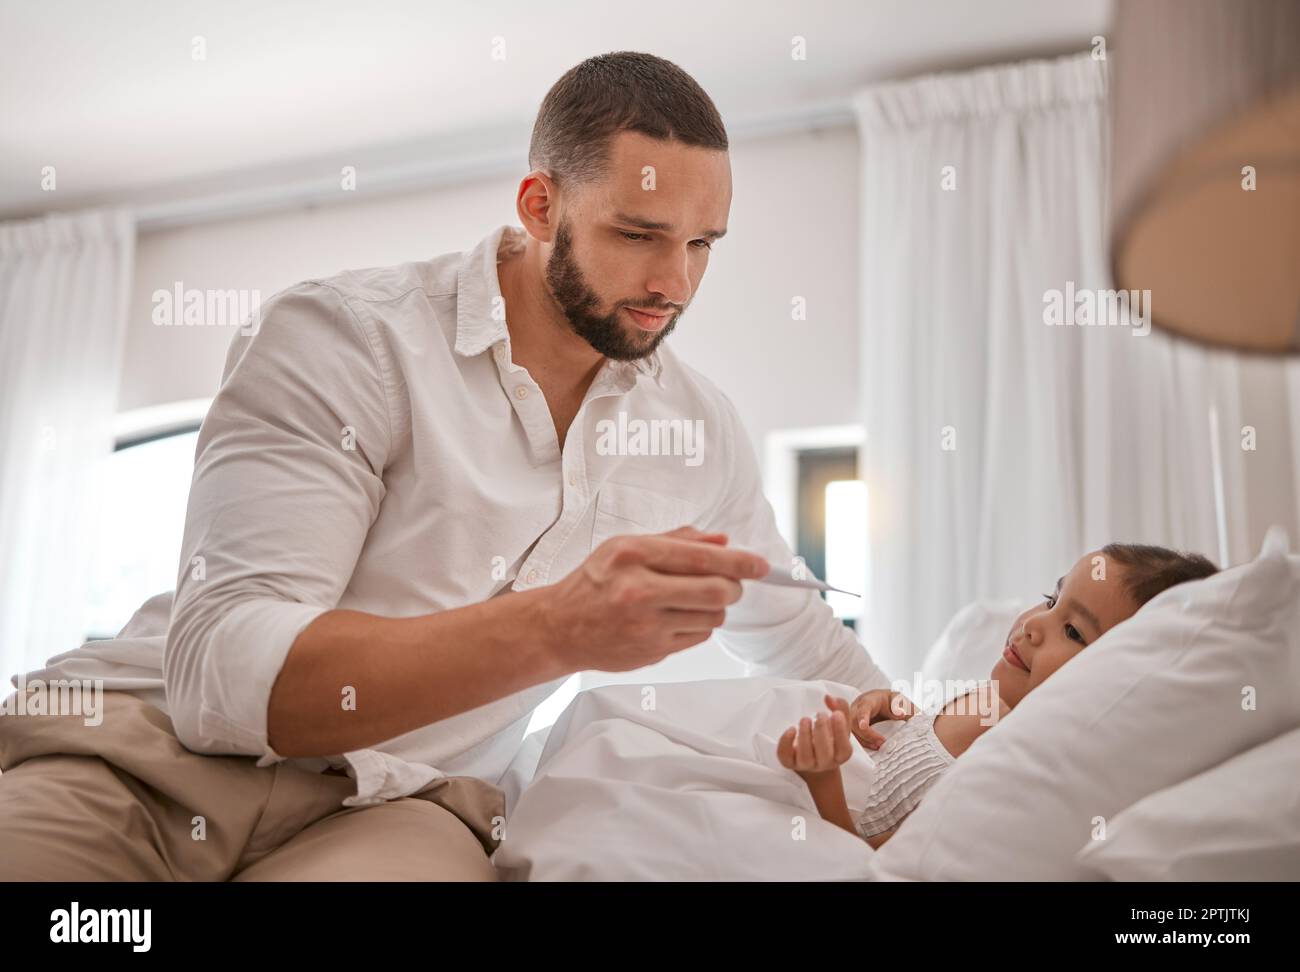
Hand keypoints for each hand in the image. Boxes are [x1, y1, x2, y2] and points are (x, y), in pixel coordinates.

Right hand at [536, 525, 768, 672]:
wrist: (559, 627)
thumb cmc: (595, 582)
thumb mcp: (626, 547)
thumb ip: (675, 540)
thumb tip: (723, 541)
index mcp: (633, 554)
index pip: (701, 557)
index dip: (739, 561)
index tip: (761, 565)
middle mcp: (638, 590)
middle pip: (717, 591)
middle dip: (734, 587)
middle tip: (731, 583)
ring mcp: (645, 625)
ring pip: (713, 617)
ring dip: (716, 608)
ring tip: (693, 600)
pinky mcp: (651, 652)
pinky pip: (698, 638)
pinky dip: (699, 626)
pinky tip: (676, 618)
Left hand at [777, 696, 853, 778]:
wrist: (813, 755)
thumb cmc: (829, 736)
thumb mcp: (840, 722)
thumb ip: (840, 706)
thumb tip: (828, 697)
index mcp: (840, 755)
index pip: (844, 750)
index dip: (840, 732)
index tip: (835, 714)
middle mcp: (824, 763)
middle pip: (825, 754)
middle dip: (822, 730)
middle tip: (820, 715)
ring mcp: (806, 765)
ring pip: (805, 757)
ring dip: (805, 735)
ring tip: (805, 719)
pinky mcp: (789, 762)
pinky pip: (786, 757)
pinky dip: (786, 743)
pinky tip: (791, 729)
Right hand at [847, 689, 915, 749]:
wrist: (886, 703)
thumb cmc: (891, 701)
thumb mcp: (899, 699)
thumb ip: (901, 705)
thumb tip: (902, 713)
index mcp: (868, 701)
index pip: (863, 708)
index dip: (862, 718)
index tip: (863, 726)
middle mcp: (857, 709)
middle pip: (853, 722)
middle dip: (866, 734)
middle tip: (881, 742)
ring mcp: (855, 719)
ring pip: (852, 731)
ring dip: (864, 740)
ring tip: (879, 746)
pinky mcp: (856, 728)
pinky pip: (855, 737)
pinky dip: (864, 743)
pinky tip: (874, 746)